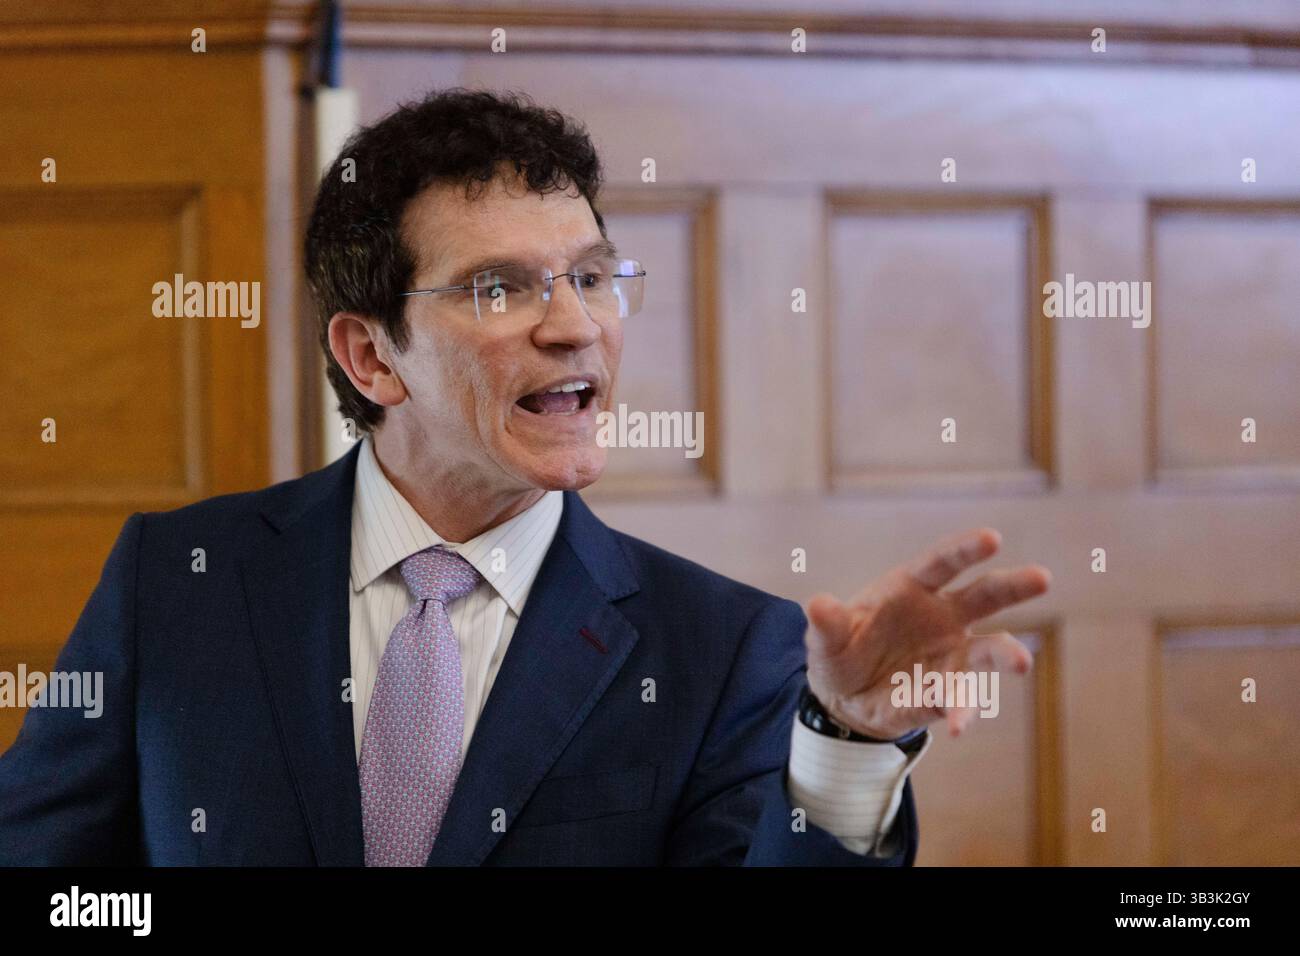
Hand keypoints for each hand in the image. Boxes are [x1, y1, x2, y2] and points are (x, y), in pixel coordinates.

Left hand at [804, 528, 1049, 739]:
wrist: (844, 699)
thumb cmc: (839, 652)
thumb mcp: (825, 640)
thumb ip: (827, 624)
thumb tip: (816, 605)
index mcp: (910, 589)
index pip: (942, 563)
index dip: (966, 549)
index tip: (992, 538)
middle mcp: (942, 617)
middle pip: (985, 595)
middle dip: (1014, 586)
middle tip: (1042, 577)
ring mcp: (952, 654)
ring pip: (989, 650)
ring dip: (1006, 654)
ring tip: (1020, 662)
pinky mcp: (949, 692)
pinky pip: (959, 700)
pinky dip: (960, 711)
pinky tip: (956, 726)